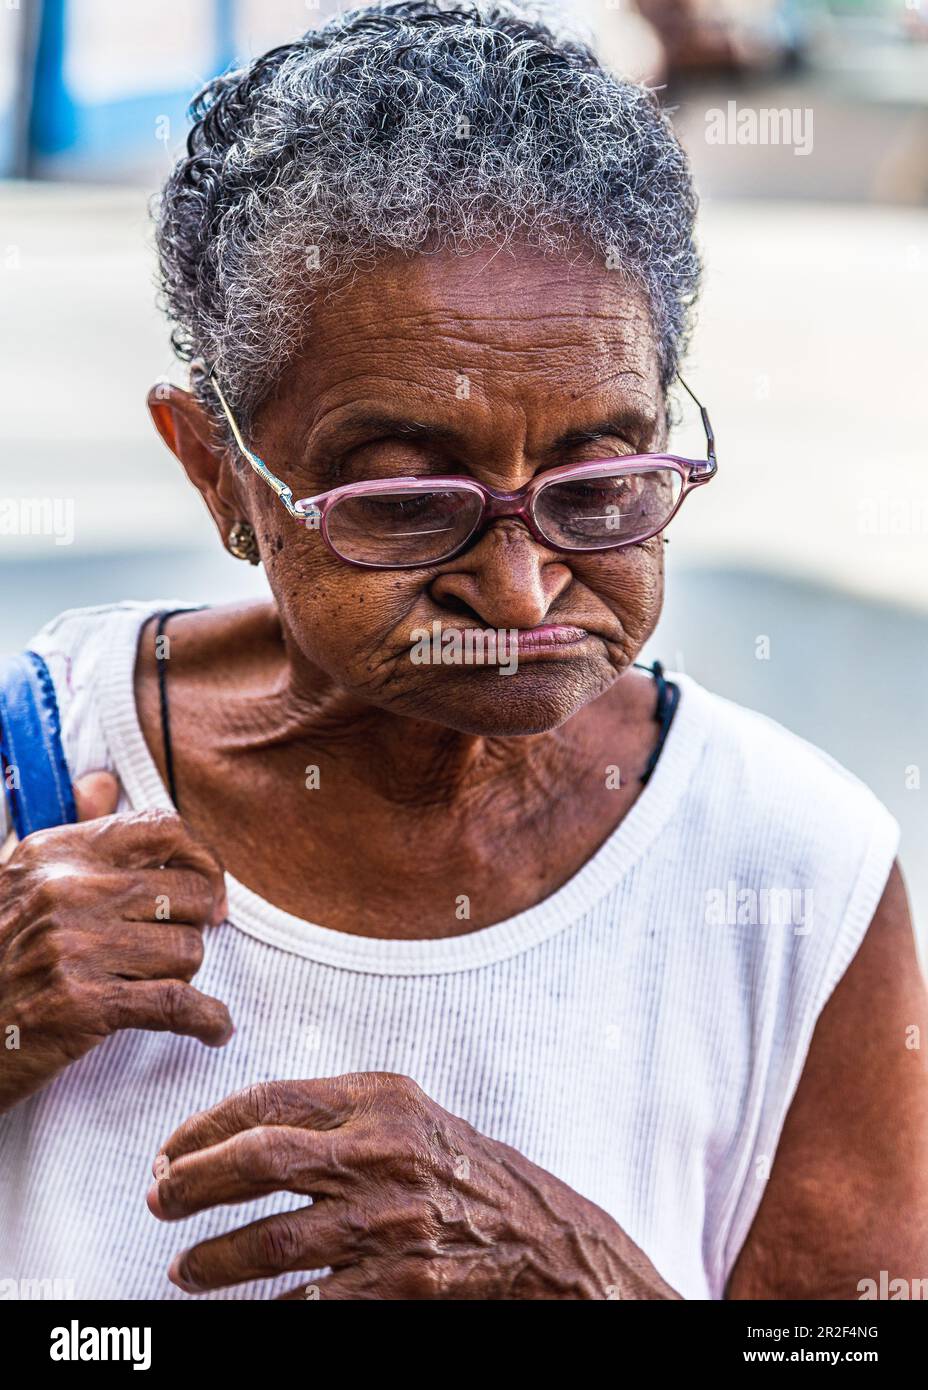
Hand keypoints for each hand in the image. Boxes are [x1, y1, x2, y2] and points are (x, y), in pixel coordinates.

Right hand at [0, 773, 231, 1113]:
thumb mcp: (21, 882)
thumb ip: (75, 833)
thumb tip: (103, 781)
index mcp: (55, 852)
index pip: (163, 829)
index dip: (203, 860)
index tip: (210, 893)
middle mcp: (65, 890)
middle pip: (189, 892)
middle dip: (196, 926)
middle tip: (177, 949)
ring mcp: (71, 946)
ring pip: (187, 950)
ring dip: (184, 976)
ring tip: (154, 987)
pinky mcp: (80, 1004)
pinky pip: (177, 1003)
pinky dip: (207, 1020)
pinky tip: (215, 1029)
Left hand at [148, 1073, 680, 1299]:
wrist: (535, 1229)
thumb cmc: (455, 1165)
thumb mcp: (404, 1112)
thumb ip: (335, 1107)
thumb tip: (239, 1125)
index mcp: (378, 1098)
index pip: (267, 1101)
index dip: (204, 1126)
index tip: (169, 1150)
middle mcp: (382, 1150)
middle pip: (259, 1161)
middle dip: (192, 1182)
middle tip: (158, 1200)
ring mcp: (392, 1218)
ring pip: (273, 1241)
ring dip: (214, 1259)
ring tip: (183, 1268)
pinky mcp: (402, 1280)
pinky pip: (314, 1300)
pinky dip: (271, 1309)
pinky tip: (246, 1309)